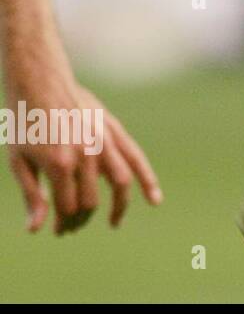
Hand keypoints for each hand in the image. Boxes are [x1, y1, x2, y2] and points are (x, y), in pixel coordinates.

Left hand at [6, 67, 162, 234]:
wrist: (39, 82)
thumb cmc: (23, 125)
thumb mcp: (18, 162)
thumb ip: (32, 196)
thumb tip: (37, 230)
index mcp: (59, 165)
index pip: (68, 208)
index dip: (64, 224)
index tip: (57, 231)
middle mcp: (86, 155)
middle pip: (91, 201)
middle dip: (81, 219)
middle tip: (71, 227)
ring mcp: (103, 141)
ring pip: (120, 184)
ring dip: (118, 208)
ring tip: (114, 223)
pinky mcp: (113, 131)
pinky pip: (136, 158)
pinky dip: (147, 180)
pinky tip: (154, 199)